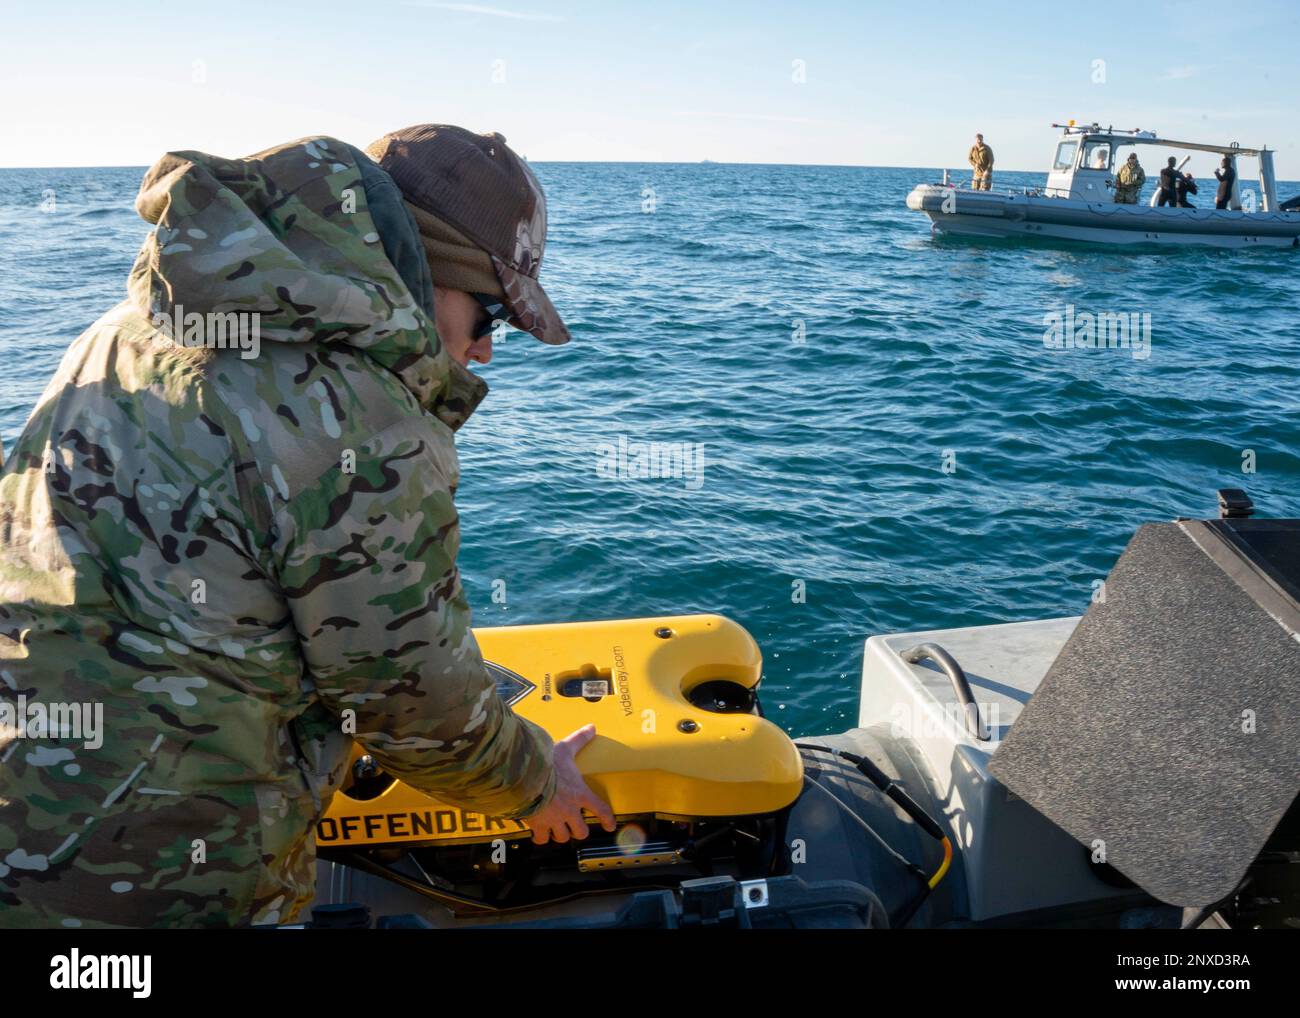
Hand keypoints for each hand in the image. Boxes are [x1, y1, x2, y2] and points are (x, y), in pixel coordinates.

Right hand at [522, 723, 616, 844]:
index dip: (607, 819)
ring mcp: (554, 819)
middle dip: (578, 830)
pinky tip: (538, 834)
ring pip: (562, 837)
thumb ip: (579, 740)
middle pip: (581, 831)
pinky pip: (542, 838)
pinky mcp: (538, 825)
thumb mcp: (565, 749)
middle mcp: (569, 810)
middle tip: (575, 826)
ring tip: (557, 829)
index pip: (600, 809)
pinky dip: (540, 837)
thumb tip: (591, 727)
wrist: (524, 776)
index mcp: (580, 793)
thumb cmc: (546, 763)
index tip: (610, 825)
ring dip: (560, 834)